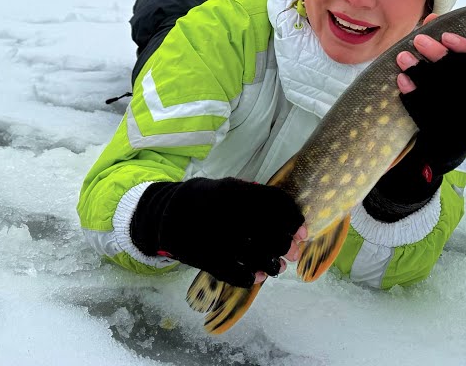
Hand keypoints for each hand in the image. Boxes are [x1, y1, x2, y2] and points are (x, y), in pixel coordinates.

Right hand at [130, 177, 306, 287]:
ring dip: (273, 264)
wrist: (164, 214)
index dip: (294, 219)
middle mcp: (227, 213)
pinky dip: (251, 278)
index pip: (275, 204)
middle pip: (271, 233)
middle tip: (292, 251)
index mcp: (235, 192)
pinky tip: (256, 276)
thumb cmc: (203, 199)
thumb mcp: (227, 186)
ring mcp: (217, 238)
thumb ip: (254, 195)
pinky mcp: (207, 259)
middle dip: (286, 245)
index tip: (301, 230)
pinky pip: (237, 275)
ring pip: (257, 257)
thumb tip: (285, 210)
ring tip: (276, 266)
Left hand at [363, 17, 465, 221]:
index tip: (448, 36)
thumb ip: (445, 52)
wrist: (438, 158)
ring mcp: (465, 130)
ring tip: (403, 56)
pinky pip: (429, 118)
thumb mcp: (453, 82)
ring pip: (446, 98)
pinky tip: (401, 80)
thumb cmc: (446, 106)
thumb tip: (431, 18)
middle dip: (441, 58)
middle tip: (420, 39)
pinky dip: (413, 96)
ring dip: (422, 73)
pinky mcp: (444, 142)